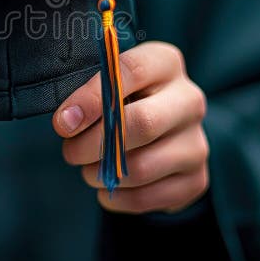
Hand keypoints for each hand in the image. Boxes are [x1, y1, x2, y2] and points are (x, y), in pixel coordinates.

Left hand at [53, 42, 208, 213]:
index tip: (62, 122)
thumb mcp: (106, 83)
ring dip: (103, 173)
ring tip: (88, 169)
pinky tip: (107, 187)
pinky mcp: (196, 179)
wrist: (160, 133)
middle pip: (143, 123)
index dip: (92, 97)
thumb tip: (67, 121)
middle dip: (94, 143)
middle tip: (70, 152)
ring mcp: (197, 142)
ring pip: (142, 167)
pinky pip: (148, 197)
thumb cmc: (121, 99)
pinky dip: (117, 197)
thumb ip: (88, 93)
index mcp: (165, 63)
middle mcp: (189, 99)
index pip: (130, 71)